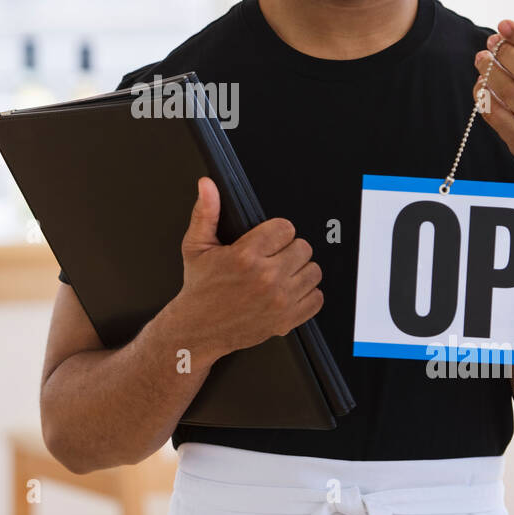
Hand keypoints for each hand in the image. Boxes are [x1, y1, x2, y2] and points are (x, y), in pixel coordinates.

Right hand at [166, 177, 323, 363]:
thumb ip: (205, 212)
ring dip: (299, 271)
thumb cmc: (200, 289)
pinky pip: (317, 298)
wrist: (198, 329)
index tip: (267, 241)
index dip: (277, 232)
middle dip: (289, 250)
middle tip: (273, 258)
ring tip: (280, 274)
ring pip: (313, 271)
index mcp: (245, 256)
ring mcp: (279, 301)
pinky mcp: (287, 320)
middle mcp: (266, 278)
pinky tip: (287, 292)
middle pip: (303, 247)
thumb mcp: (196, 246)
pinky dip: (306, 295)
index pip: (286, 228)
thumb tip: (207, 185)